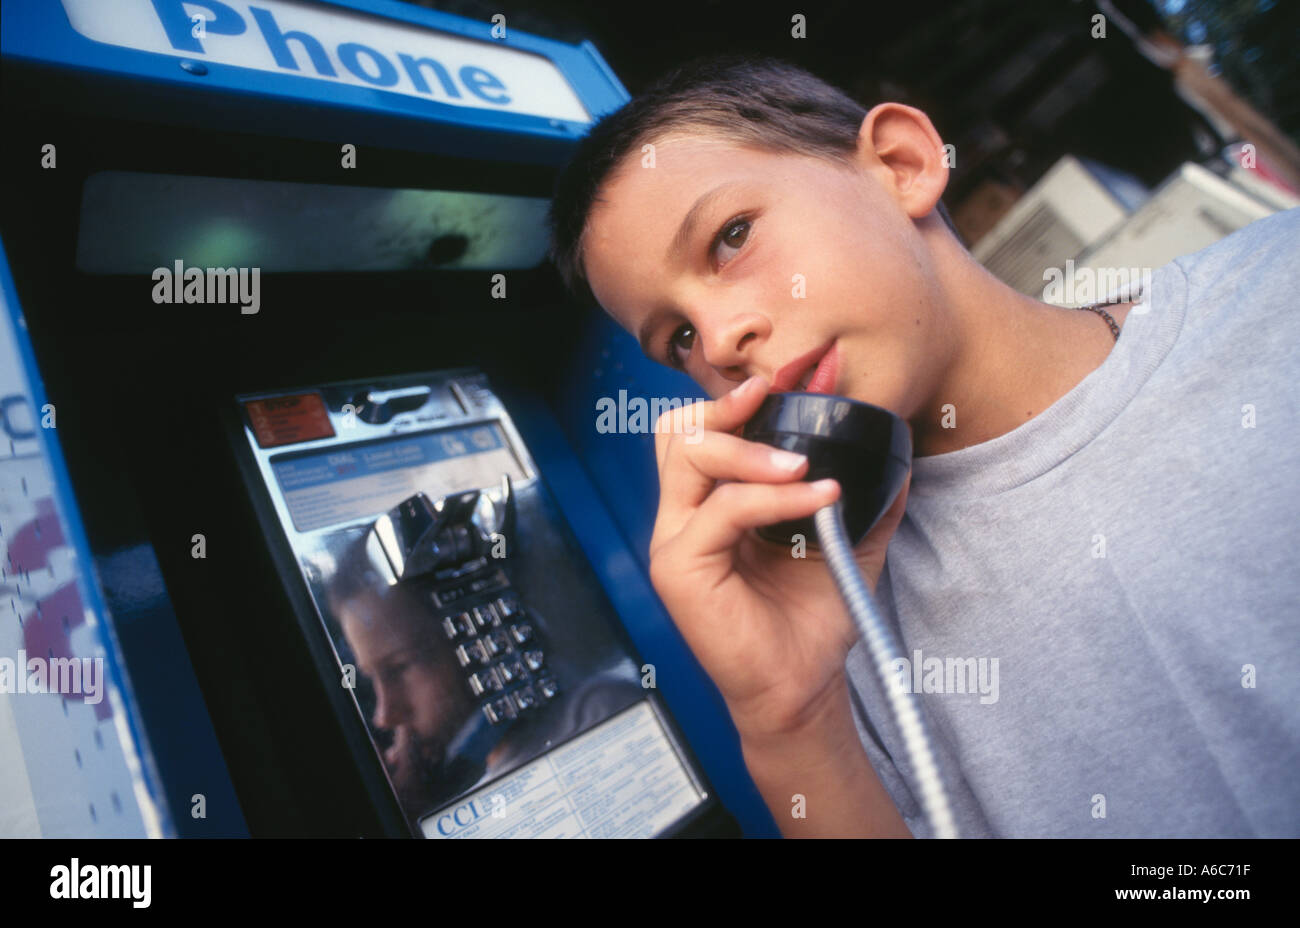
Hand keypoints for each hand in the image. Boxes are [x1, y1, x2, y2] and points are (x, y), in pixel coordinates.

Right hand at [648, 375, 911, 738]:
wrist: (803, 686)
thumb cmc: (810, 618)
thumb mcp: (843, 540)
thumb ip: (862, 496)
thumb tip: (897, 451)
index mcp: (708, 506)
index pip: (696, 433)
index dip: (730, 403)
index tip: (777, 384)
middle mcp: (681, 519)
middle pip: (677, 432)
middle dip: (727, 410)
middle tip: (774, 403)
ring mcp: (673, 543)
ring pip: (689, 458)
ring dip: (752, 451)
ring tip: (804, 466)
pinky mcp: (678, 569)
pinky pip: (721, 510)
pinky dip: (772, 497)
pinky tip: (815, 498)